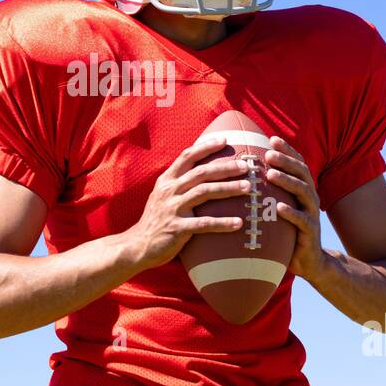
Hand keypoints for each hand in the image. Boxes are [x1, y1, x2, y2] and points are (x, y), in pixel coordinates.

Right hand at [124, 135, 250, 270]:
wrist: (138, 245)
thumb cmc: (157, 219)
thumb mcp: (163, 195)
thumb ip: (179, 183)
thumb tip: (202, 171)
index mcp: (167, 180)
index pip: (187, 156)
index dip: (206, 147)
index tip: (224, 140)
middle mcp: (169, 191)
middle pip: (201, 173)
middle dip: (225, 167)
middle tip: (245, 166)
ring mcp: (172, 208)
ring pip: (204, 192)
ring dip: (228, 188)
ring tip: (248, 188)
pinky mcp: (177, 228)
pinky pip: (204, 223)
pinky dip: (222, 223)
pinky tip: (238, 223)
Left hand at [264, 136, 329, 283]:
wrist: (308, 261)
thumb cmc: (287, 231)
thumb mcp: (280, 207)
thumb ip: (270, 190)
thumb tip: (246, 170)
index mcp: (302, 189)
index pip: (297, 164)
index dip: (287, 150)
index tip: (272, 138)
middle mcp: (310, 198)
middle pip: (302, 173)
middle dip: (286, 161)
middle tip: (269, 154)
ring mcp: (312, 214)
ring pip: (303, 193)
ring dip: (287, 181)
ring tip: (271, 174)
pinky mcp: (310, 233)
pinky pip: (302, 221)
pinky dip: (291, 213)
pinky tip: (279, 208)